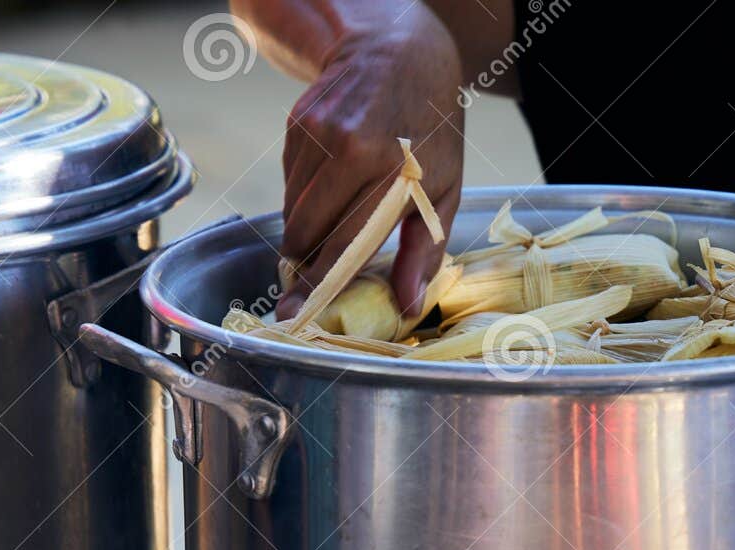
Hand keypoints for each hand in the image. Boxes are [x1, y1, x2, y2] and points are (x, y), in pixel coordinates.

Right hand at [275, 11, 464, 319]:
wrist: (399, 52)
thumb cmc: (430, 129)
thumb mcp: (445, 187)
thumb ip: (425, 249)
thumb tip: (407, 303)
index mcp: (391, 171)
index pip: (344, 241)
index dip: (318, 281)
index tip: (295, 312)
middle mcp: (349, 150)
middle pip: (307, 230)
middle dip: (304, 262)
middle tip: (306, 281)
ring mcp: (318, 134)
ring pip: (292, 210)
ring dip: (304, 231)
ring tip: (329, 228)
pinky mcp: (297, 125)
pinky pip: (289, 183)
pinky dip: (302, 198)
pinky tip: (328, 187)